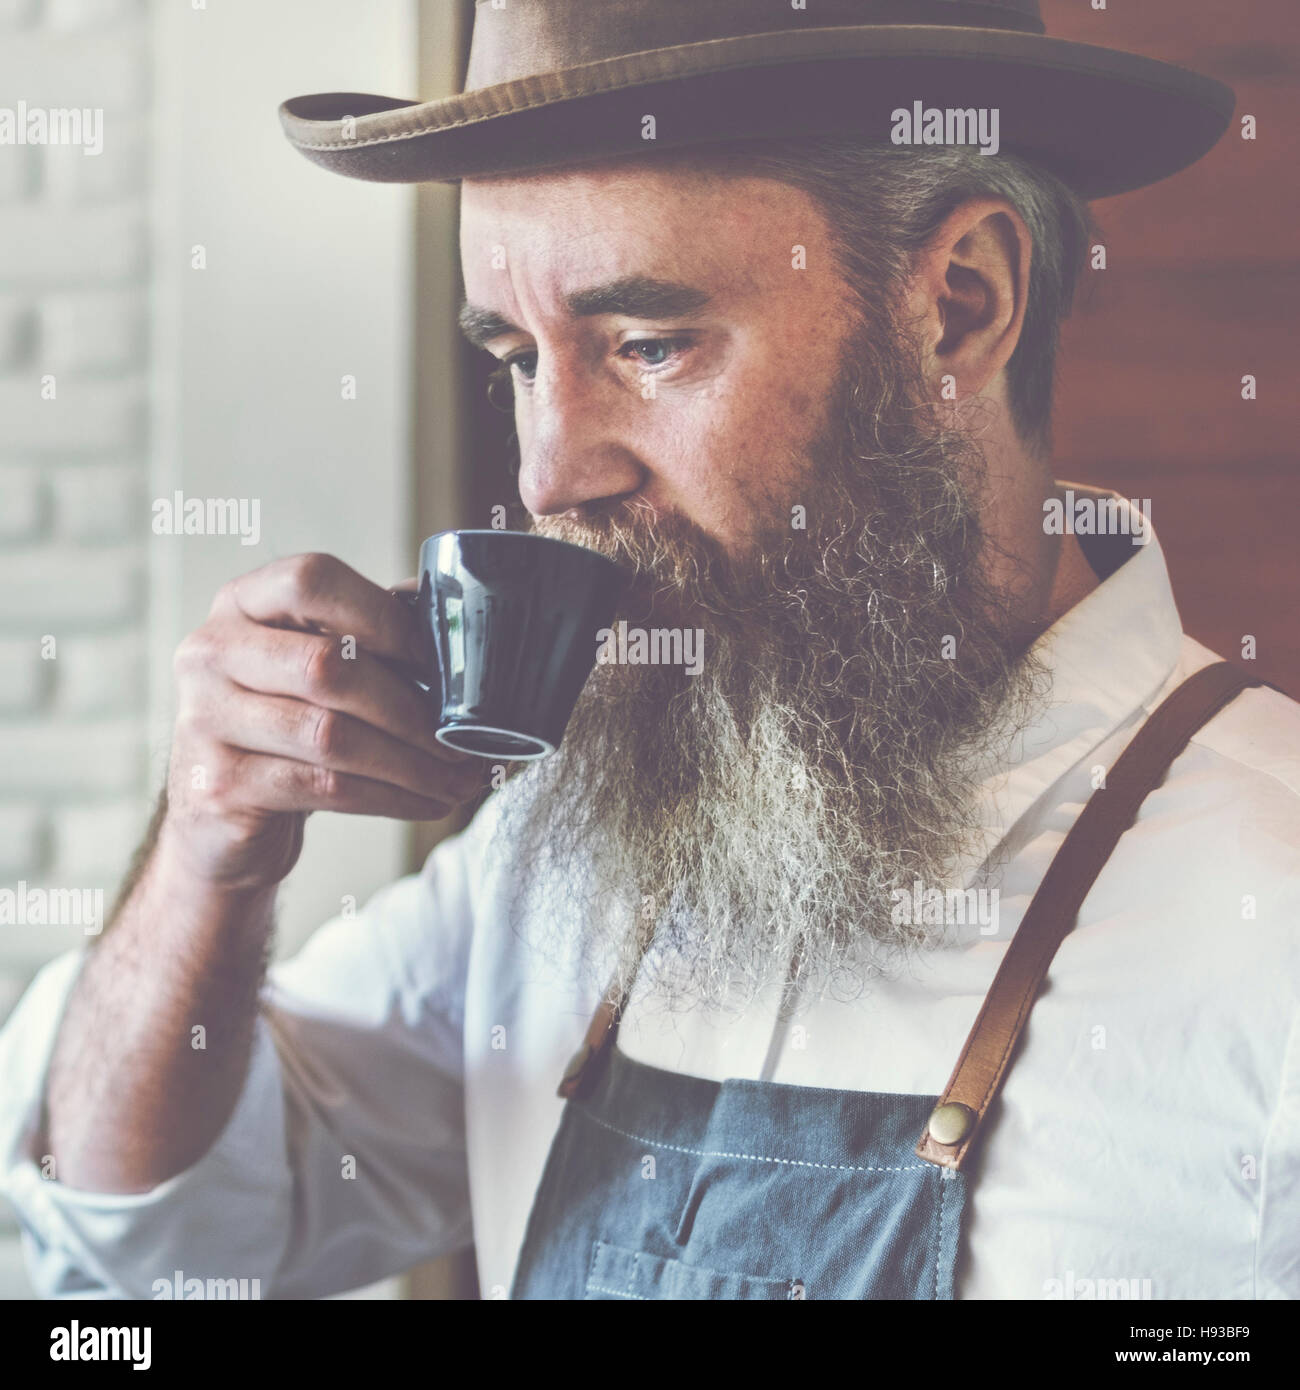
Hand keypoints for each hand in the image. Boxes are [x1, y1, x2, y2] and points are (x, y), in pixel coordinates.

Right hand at [161, 553, 488, 889]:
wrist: (221, 821)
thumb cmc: (284, 730)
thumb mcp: (313, 670)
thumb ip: (366, 633)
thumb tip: (451, 619)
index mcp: (241, 605)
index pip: (310, 580)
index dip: (382, 616)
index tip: (436, 658)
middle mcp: (210, 653)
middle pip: (326, 665)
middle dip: (410, 708)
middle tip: (463, 740)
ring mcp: (204, 720)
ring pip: (330, 735)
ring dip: (411, 762)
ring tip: (458, 779)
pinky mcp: (219, 785)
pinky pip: (325, 786)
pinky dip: (391, 797)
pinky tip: (426, 802)